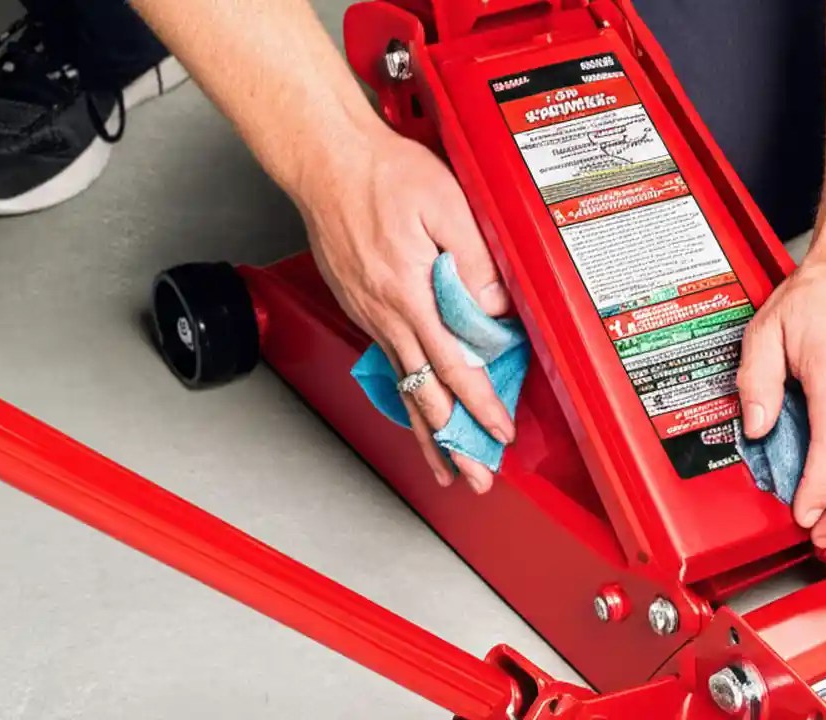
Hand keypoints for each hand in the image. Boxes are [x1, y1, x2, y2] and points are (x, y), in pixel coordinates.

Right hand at [295, 126, 513, 493]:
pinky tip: (415, 409)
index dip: (479, 404)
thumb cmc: (383, 173)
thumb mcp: (445, 203)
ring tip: (444, 467)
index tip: (498, 432)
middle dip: (451, 442)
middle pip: (424, 394)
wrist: (327, 159)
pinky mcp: (362, 304)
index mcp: (409, 292)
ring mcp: (369, 313)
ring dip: (426, 431)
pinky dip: (405, 396)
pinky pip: (388, 363)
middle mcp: (386, 313)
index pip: (454, 364)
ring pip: (403, 386)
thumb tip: (496, 308)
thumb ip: (475, 258)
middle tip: (473, 478)